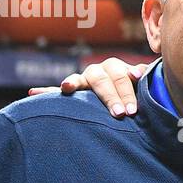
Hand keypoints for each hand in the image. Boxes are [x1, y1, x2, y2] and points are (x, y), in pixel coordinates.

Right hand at [26, 58, 148, 116]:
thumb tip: (149, 71)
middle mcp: (100, 72)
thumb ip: (145, 79)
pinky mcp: (72, 90)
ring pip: (81, 80)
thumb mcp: (143, 88)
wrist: (124, 100)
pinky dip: (46, 92)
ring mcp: (84, 80)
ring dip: (74, 83)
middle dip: (112, 95)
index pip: (123, 75)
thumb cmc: (136, 95)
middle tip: (122, 113)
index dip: (128, 84)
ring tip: (67, 87)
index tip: (136, 87)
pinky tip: (33, 93)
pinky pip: (55, 91)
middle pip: (104, 79)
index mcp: (118, 70)